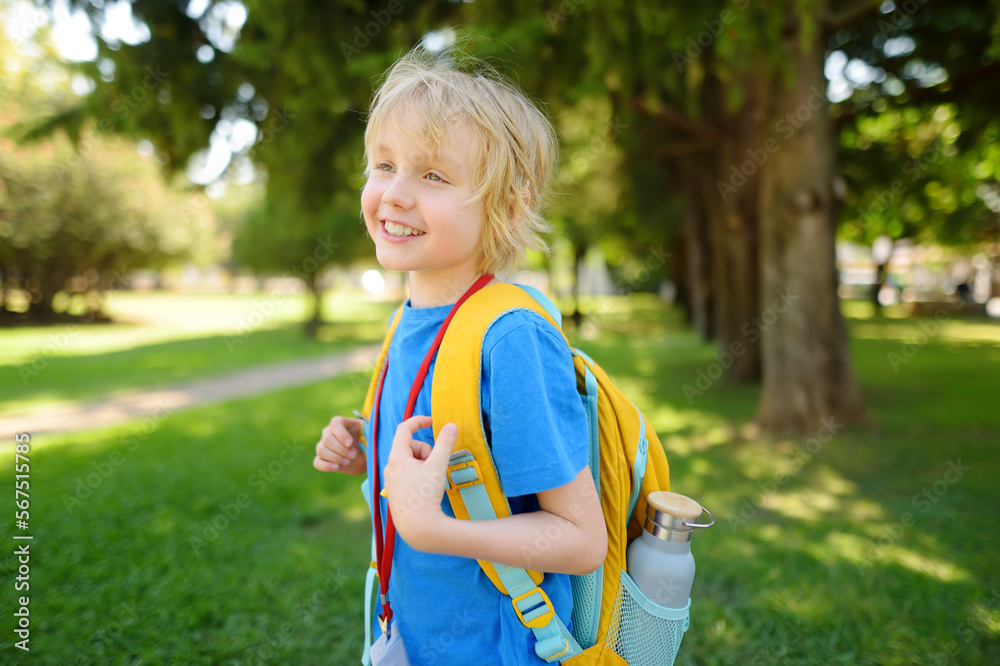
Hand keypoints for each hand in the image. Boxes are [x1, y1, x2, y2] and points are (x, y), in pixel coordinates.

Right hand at [314, 415, 366, 475]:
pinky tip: (337, 467)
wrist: (366, 456)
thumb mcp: (371, 437)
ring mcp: (323, 445)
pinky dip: (326, 466)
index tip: (350, 443)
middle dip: (341, 449)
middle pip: (327, 438)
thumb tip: (365, 438)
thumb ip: (368, 435)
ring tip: (348, 461)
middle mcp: (329, 432)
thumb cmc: (368, 442)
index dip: (341, 434)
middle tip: (353, 455)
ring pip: (321, 450)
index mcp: (340, 423)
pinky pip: (317, 462)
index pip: (335, 424)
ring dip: (335, 457)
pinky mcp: (322, 459)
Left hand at [383, 415, 458, 549]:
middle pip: (410, 446)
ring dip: (423, 464)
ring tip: (431, 480)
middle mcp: (390, 467)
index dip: (419, 421)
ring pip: (410, 461)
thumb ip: (445, 443)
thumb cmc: (426, 495)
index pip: (404, 429)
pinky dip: (419, 474)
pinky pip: (408, 473)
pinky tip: (425, 489)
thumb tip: (451, 426)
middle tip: (435, 465)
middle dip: (426, 451)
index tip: (432, 421)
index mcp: (397, 457)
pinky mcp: (395, 491)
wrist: (418, 527)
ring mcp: (391, 480)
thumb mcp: (438, 466)